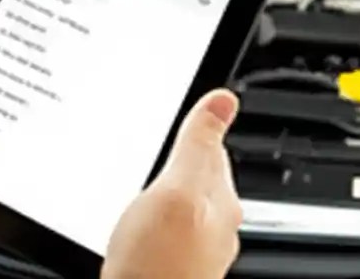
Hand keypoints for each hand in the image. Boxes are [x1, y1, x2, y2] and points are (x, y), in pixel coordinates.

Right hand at [103, 89, 242, 278]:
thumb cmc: (158, 267)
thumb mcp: (178, 189)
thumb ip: (199, 143)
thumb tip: (223, 99)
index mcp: (221, 202)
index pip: (213, 151)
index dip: (196, 131)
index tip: (187, 116)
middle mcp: (214, 231)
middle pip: (199, 182)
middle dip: (180, 166)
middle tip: (161, 148)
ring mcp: (192, 255)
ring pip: (181, 211)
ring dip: (164, 197)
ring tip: (147, 186)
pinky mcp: (167, 271)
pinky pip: (163, 237)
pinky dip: (150, 227)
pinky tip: (136, 230)